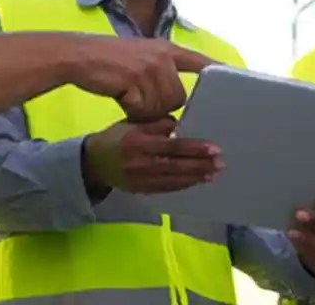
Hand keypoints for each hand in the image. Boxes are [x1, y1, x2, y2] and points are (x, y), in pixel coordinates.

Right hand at [69, 37, 212, 119]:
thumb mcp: (140, 56)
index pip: (198, 60)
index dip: (216, 69)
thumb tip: (174, 99)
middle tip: (137, 96)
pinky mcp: (137, 80)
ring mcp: (150, 67)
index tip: (234, 74)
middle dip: (160, 105)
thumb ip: (161, 71)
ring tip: (127, 95)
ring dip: (145, 110)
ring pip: (162, 107)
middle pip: (178, 97)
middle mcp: (163, 57)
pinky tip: (121, 96)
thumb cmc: (107, 59)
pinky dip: (133, 111)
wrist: (79, 55)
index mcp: (166, 49)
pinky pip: (144, 110)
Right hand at [83, 118, 223, 193]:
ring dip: (196, 177)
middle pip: (177, 166)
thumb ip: (156, 125)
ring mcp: (142, 179)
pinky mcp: (142, 190)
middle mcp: (142, 163)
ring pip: (174, 180)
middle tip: (220, 163)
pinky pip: (167, 189)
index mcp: (140, 143)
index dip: (194, 149)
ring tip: (214, 173)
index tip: (213, 148)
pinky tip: (196, 181)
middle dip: (200, 165)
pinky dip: (183, 185)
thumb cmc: (116, 138)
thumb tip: (180, 126)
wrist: (93, 163)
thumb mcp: (132, 124)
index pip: (173, 147)